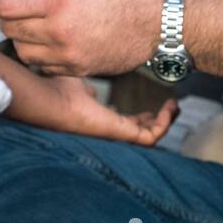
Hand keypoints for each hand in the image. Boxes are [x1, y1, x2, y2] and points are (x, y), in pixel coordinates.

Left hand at [0, 0, 159, 76]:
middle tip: (10, 10)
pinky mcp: (76, 70)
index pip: (6, 6)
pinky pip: (42, 66)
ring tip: (32, 26)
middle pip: (9, 30)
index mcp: (58, 2)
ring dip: (20, 38)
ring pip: (22, 52)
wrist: (153, 24)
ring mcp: (67, 55)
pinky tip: (50, 42)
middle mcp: (59, 31)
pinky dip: (39, 54)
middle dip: (4, 18)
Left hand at [48, 76, 178, 146]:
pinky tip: (170, 108)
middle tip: (173, 107)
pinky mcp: (120, 134)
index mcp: (100, 120)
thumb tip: (92, 92)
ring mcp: (116, 134)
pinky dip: (164, 125)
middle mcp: (109, 130)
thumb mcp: (78, 84)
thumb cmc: (55, 89)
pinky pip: (150, 137)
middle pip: (141, 133)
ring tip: (175, 107)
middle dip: (160, 121)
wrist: (47, 98)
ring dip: (166, 123)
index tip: (157, 104)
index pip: (127, 124)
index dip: (144, 117)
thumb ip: (87, 90)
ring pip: (149, 138)